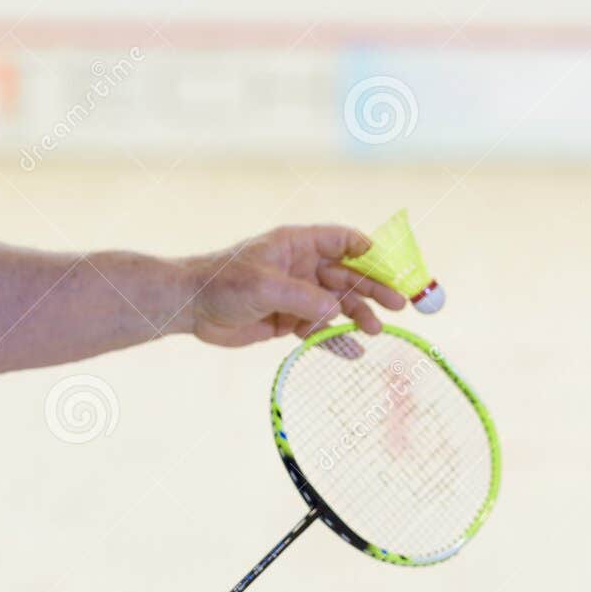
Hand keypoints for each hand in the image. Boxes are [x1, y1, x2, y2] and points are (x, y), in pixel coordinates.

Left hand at [184, 225, 405, 348]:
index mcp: (297, 244)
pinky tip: (354, 351)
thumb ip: (305, 299)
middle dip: (374, 289)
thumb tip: (338, 313)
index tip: (393, 267)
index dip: (369, 251)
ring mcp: (297, 294)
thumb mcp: (265, 286)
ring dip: (358, 316)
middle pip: (348, 275)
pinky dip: (337, 339)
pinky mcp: (289, 320)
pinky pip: (321, 329)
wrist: (191, 308)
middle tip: (399, 305)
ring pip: (337, 304)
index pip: (342, 240)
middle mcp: (301, 266)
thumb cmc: (223, 283)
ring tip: (375, 331)